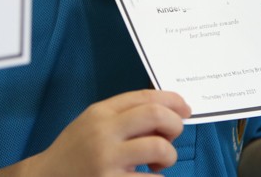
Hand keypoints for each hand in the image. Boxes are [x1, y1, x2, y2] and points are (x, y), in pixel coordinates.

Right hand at [21, 89, 190, 176]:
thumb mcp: (93, 123)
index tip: (185, 109)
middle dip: (175, 124)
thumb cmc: (75, 152)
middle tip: (173, 136)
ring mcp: (107, 160)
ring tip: (159, 163)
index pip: (145, 97)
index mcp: (101, 113)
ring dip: (169, 156)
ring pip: (159, 148)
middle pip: (155, 115)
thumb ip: (123, 115)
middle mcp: (103, 132)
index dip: (172, 100)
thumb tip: (166, 111)